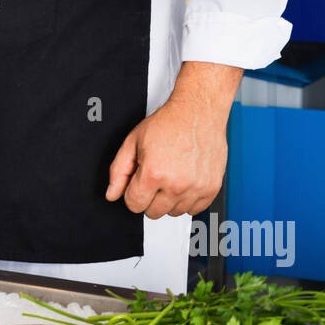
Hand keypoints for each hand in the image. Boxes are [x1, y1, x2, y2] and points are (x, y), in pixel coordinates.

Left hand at [105, 62, 241, 218]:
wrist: (198, 112)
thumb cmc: (168, 123)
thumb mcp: (133, 142)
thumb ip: (119, 171)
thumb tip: (112, 194)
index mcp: (154, 174)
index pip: (134, 205)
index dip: (133, 193)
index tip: (138, 181)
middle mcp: (176, 184)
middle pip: (153, 212)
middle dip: (149, 197)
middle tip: (156, 176)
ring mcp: (196, 188)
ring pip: (174, 212)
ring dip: (169, 199)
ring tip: (171, 176)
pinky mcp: (212, 188)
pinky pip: (195, 210)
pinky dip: (188, 200)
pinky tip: (185, 181)